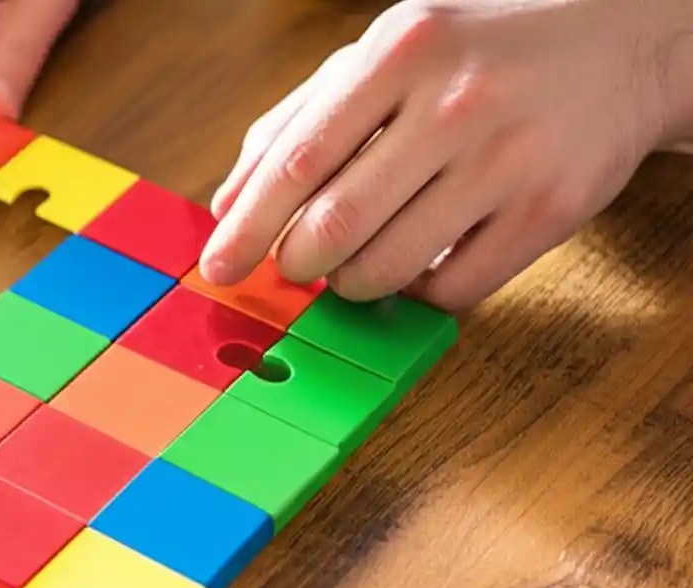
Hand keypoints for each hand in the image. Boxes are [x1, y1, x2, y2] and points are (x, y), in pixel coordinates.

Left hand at [201, 0, 692, 312]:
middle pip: (336, 224)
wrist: (624, 40)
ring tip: (356, 259)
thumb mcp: (385, 54)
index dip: (248, 226)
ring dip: (351, 282)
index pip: (299, 160)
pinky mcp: (550, 211)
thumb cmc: (476, 52)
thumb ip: (299, 119)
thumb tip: (230, 203)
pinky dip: (415, 294)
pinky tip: (417, 262)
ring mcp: (509, 160)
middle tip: (294, 263)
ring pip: (388, 269)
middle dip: (296, 262)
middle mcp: (456, 103)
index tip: (217, 267)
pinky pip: (452, 292)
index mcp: (401, 52)